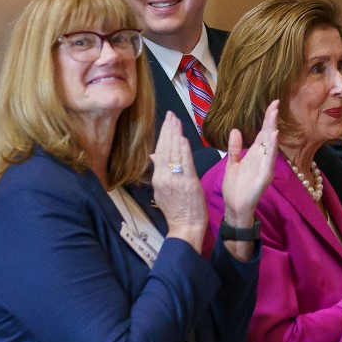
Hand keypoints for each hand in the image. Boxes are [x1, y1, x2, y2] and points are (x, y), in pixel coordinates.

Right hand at [149, 115, 207, 246]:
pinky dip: (184, 150)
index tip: (166, 121)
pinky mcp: (188, 182)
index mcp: (157, 178)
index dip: (163, 135)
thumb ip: (159, 171)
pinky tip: (183, 139)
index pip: (159, 152)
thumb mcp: (162, 190)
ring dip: (176, 135)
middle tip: (171, 115)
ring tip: (176, 121)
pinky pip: (185, 163)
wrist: (185, 226)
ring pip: (174, 153)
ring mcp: (175, 180)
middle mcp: (163, 177)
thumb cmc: (176, 209)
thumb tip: (153, 156)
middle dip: (168, 130)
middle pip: (165, 149)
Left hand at [218, 102, 279, 228]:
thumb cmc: (235, 187)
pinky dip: (272, 148)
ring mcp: (265, 166)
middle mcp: (262, 157)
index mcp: (255, 154)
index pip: (263, 132)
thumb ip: (235, 148)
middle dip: (272, 119)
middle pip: (268, 134)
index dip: (267, 118)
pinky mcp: (265, 176)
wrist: (235, 207)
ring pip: (271, 144)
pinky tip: (274, 136)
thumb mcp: (232, 163)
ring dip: (273, 129)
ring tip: (274, 114)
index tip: (273, 103)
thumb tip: (236, 130)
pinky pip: (270, 160)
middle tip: (276, 103)